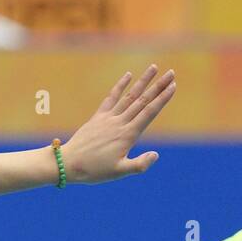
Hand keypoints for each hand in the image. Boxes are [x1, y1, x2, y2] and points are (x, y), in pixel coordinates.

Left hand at [60, 64, 175, 183]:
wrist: (68, 163)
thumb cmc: (95, 171)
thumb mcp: (119, 172)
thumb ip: (139, 165)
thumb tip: (156, 155)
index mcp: (127, 135)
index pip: (149, 113)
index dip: (162, 99)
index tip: (173, 86)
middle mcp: (119, 123)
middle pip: (143, 101)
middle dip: (158, 86)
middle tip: (171, 73)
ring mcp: (108, 118)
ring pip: (130, 96)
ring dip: (143, 81)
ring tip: (154, 68)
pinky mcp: (98, 117)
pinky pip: (111, 98)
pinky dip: (120, 86)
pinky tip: (128, 75)